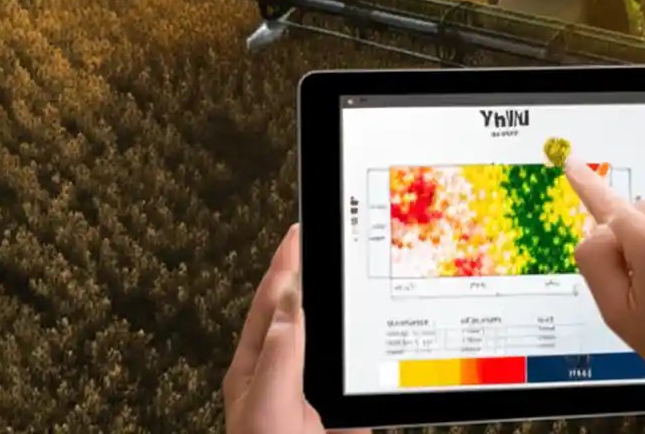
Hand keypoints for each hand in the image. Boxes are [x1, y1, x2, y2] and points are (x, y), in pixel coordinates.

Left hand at [223, 224, 370, 433]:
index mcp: (256, 370)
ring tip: (359, 271)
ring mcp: (316, 395)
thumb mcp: (270, 410)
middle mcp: (286, 377)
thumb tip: (290, 302)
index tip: (302, 230)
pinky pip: (363, 371)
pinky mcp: (346, 414)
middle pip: (303, 314)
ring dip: (347, 310)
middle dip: (317, 275)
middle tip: (332, 236)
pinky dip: (377, 348)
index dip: (286, 264)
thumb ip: (280, 356)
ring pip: (334, 340)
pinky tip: (388, 333)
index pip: (271, 303)